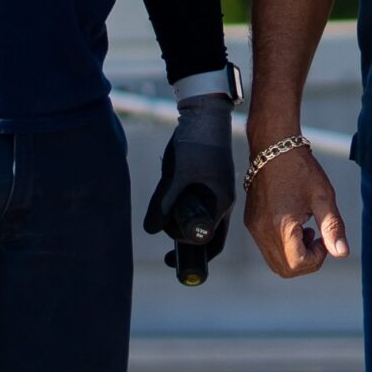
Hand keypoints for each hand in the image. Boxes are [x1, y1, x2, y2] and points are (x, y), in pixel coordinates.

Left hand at [144, 94, 236, 274]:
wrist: (203, 112)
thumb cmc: (196, 143)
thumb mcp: (176, 176)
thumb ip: (163, 203)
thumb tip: (150, 229)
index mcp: (221, 204)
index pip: (210, 242)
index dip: (191, 253)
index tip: (171, 259)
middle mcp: (221, 201)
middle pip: (206, 235)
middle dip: (185, 243)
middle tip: (164, 245)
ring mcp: (213, 191)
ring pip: (197, 218)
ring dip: (178, 221)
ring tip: (160, 212)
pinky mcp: (204, 181)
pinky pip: (192, 203)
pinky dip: (178, 207)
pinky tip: (165, 199)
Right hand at [246, 140, 349, 279]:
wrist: (273, 147)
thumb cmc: (300, 168)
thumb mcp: (323, 197)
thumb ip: (333, 228)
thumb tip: (342, 253)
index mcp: (280, 226)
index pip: (297, 265)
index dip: (317, 259)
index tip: (324, 238)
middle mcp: (262, 231)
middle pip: (285, 269)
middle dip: (306, 261)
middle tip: (317, 238)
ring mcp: (254, 228)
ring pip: (275, 261)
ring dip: (295, 255)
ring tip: (306, 230)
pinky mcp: (251, 222)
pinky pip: (267, 248)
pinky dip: (283, 246)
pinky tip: (294, 225)